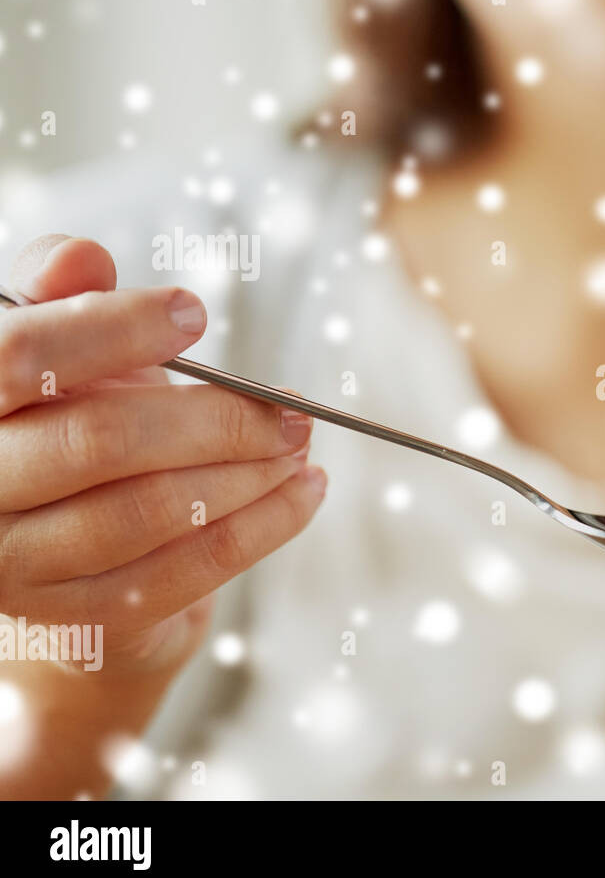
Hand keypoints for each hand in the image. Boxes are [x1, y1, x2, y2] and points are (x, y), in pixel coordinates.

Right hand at [0, 235, 327, 673]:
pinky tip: (303, 494)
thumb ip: (58, 297)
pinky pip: (181, 573)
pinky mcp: (74, 619)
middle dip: (217, 417)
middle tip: (290, 407)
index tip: (193, 312)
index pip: (19, 355)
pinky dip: (259, 529)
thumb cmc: (62, 422)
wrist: (55, 546)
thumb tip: (81, 258)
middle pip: (101, 440)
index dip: (112, 328)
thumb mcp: (53, 351)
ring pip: (148, 512)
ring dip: (248, 475)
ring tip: (300, 446)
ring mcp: (13, 566)